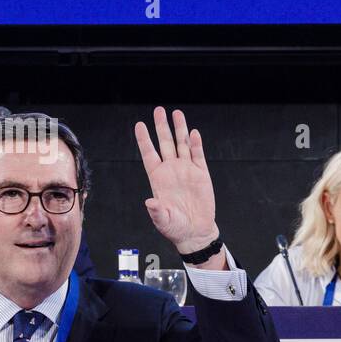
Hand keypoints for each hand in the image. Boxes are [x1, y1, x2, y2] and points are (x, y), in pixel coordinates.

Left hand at [134, 107, 220, 255]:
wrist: (195, 231)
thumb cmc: (175, 227)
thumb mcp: (162, 220)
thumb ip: (156, 212)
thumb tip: (149, 203)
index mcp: (158, 178)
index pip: (149, 154)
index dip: (144, 140)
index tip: (139, 125)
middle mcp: (171, 170)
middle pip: (165, 143)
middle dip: (162, 127)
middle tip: (159, 110)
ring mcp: (186, 170)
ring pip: (182, 145)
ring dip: (180, 129)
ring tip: (177, 113)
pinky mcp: (201, 174)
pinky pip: (198, 155)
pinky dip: (196, 144)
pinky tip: (193, 133)